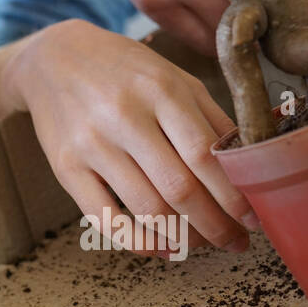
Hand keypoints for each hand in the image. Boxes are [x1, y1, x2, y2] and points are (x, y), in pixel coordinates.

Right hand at [3, 18, 258, 256]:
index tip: (253, 219)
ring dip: (184, 238)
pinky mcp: (65, 167)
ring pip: (148, 209)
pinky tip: (162, 247)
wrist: (53, 58)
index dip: (235, 195)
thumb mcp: (172, 77)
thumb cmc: (124, 70)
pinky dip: (139, 243)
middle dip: (216, 226)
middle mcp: (124, 116)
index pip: (205, 156)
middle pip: (180, 188)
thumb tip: (250, 167)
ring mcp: (91, 144)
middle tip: (235, 242)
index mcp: (160, 90)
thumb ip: (211, 118)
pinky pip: (105, 219)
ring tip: (203, 244)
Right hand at [87, 0, 307, 55]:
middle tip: (291, 22)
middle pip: (257, 13)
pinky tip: (220, 13)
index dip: (299, 4)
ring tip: (256, 16)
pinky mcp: (151, 2)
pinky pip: (202, 40)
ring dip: (251, 34)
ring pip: (231, 34)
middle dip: (280, 24)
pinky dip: (218, 35)